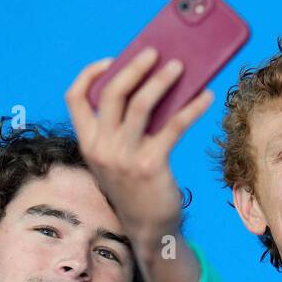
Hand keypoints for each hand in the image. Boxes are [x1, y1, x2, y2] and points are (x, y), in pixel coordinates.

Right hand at [64, 50, 214, 281]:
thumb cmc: (137, 188)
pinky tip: (206, 97)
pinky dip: (192, 108)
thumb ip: (122, 128)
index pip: (74, 99)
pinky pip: (173, 127)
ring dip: (162, 80)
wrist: (149, 229)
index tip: (111, 60)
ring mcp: (124, 157)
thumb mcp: (117, 158)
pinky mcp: (151, 165)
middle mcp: (101, 148)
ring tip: (180, 67)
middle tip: (155, 52)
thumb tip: (153, 85)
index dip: (90, 74)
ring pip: (141, 105)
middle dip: (135, 67)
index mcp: (88, 143)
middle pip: (113, 94)